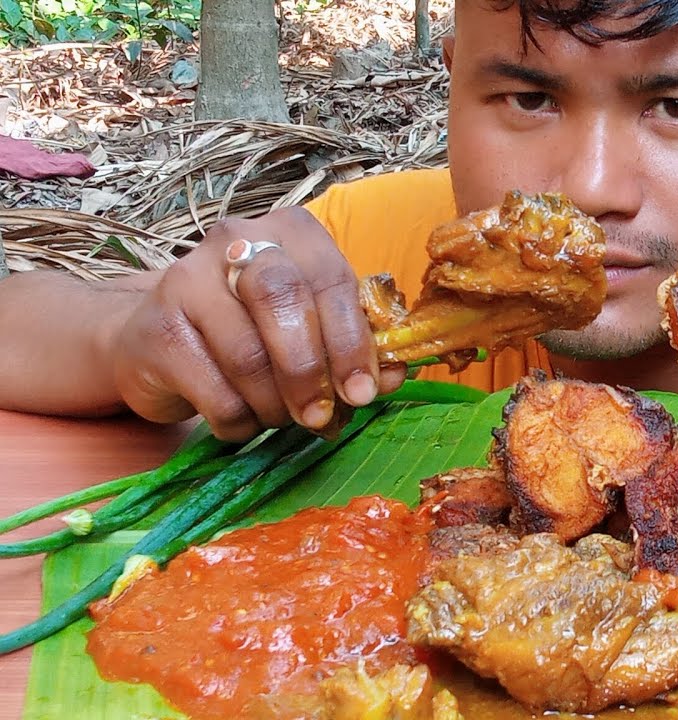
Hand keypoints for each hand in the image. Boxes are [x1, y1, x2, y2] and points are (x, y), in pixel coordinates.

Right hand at [109, 207, 405, 440]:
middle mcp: (236, 240)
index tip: (363, 392)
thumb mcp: (311, 326)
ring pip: (247, 355)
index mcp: (291, 231)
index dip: (352, 341)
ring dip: (275, 404)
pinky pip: (214, 392)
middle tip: (321, 416)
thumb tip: (395, 375)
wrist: (157, 341)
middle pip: (284, 300)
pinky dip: (239, 420)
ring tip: (281, 417)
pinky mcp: (156, 330)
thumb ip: (356, 343)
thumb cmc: (253, 329)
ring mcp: (186, 280)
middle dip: (310, 369)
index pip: (332, 280)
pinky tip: (242, 418)